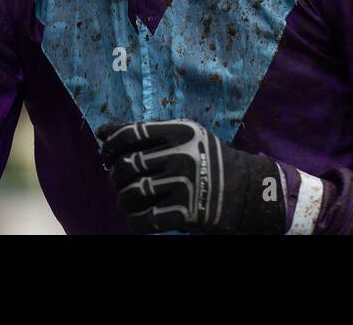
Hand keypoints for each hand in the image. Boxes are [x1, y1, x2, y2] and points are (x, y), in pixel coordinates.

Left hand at [96, 119, 285, 234]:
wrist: (249, 193)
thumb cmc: (210, 161)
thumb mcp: (188, 137)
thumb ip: (150, 134)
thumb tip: (103, 132)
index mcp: (182, 131)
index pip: (131, 133)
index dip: (111, 144)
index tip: (105, 152)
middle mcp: (183, 156)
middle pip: (127, 164)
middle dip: (115, 174)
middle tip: (119, 179)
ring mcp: (185, 185)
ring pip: (130, 192)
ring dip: (123, 198)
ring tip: (129, 198)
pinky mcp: (186, 214)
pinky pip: (143, 219)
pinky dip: (134, 220)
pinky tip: (138, 217)